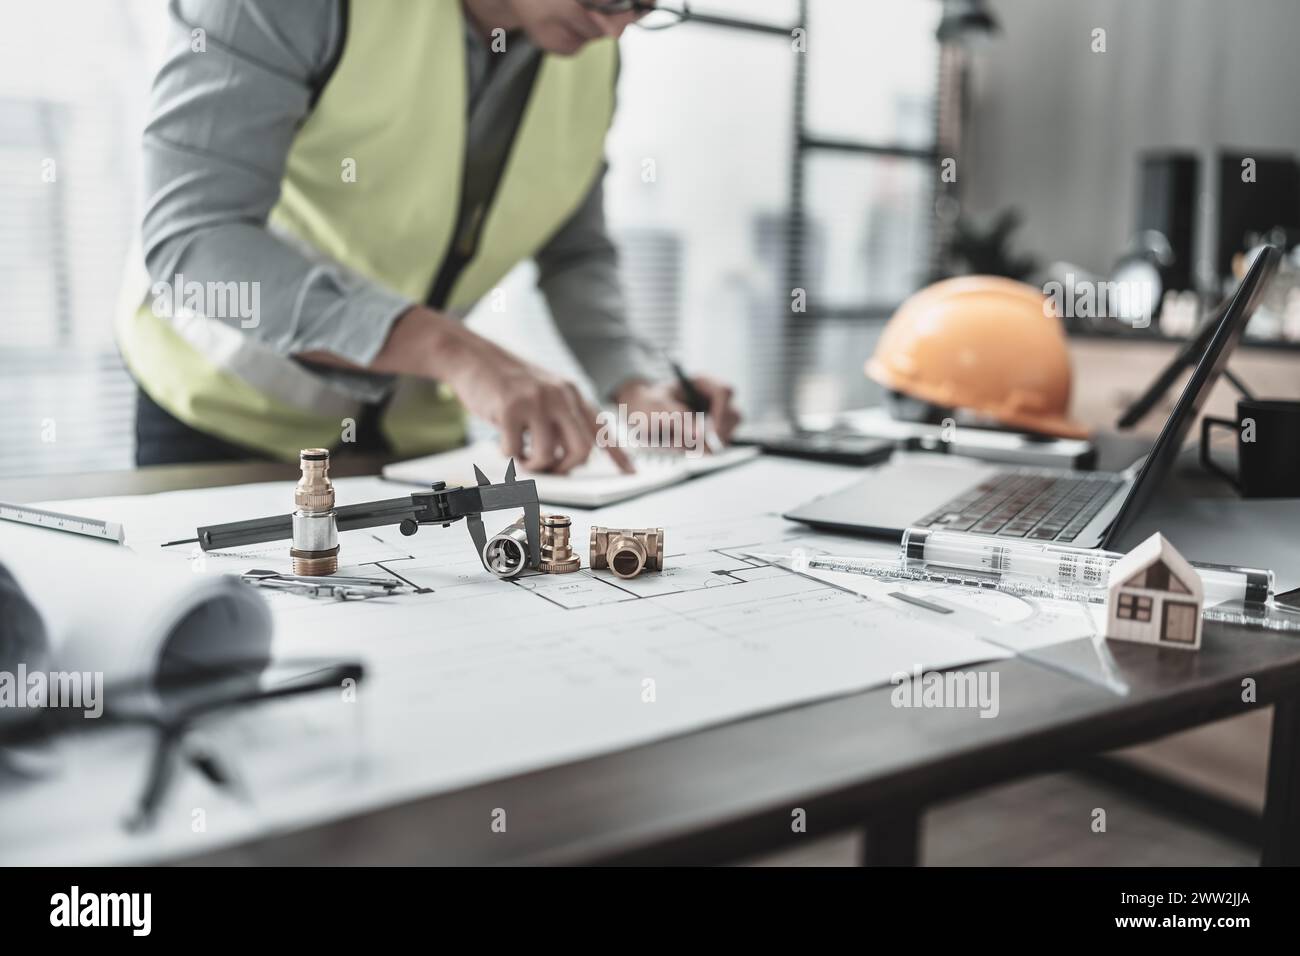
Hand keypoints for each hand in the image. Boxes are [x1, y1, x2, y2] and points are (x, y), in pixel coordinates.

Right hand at [425, 311, 632, 474]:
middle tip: (549, 468)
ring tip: (522, 457)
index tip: (630, 473)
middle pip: (582, 449)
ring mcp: (536, 401)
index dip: (618, 454)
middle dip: (566, 468)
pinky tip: (502, 443)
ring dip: (534, 465)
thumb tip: (567, 458)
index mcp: (571, 393)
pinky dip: (509, 455)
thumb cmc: (505, 381)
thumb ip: (559, 417)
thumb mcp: (542, 391)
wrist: (471, 355)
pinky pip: (516, 450)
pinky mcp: (510, 408)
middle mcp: (560, 396)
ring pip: (549, 455)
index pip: (601, 428)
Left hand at [615, 376, 741, 452]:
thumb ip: (677, 418)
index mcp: (702, 383)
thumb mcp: (658, 406)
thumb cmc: (648, 402)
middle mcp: (713, 398)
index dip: (722, 412)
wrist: (643, 412)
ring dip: (708, 445)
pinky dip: (701, 450)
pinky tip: (682, 446)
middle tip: (701, 448)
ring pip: (728, 434)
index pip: (725, 392)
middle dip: (720, 434)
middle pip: (734, 415)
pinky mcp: (712, 432)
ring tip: (679, 444)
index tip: (711, 433)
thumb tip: (699, 435)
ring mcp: (716, 416)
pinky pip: (716, 445)